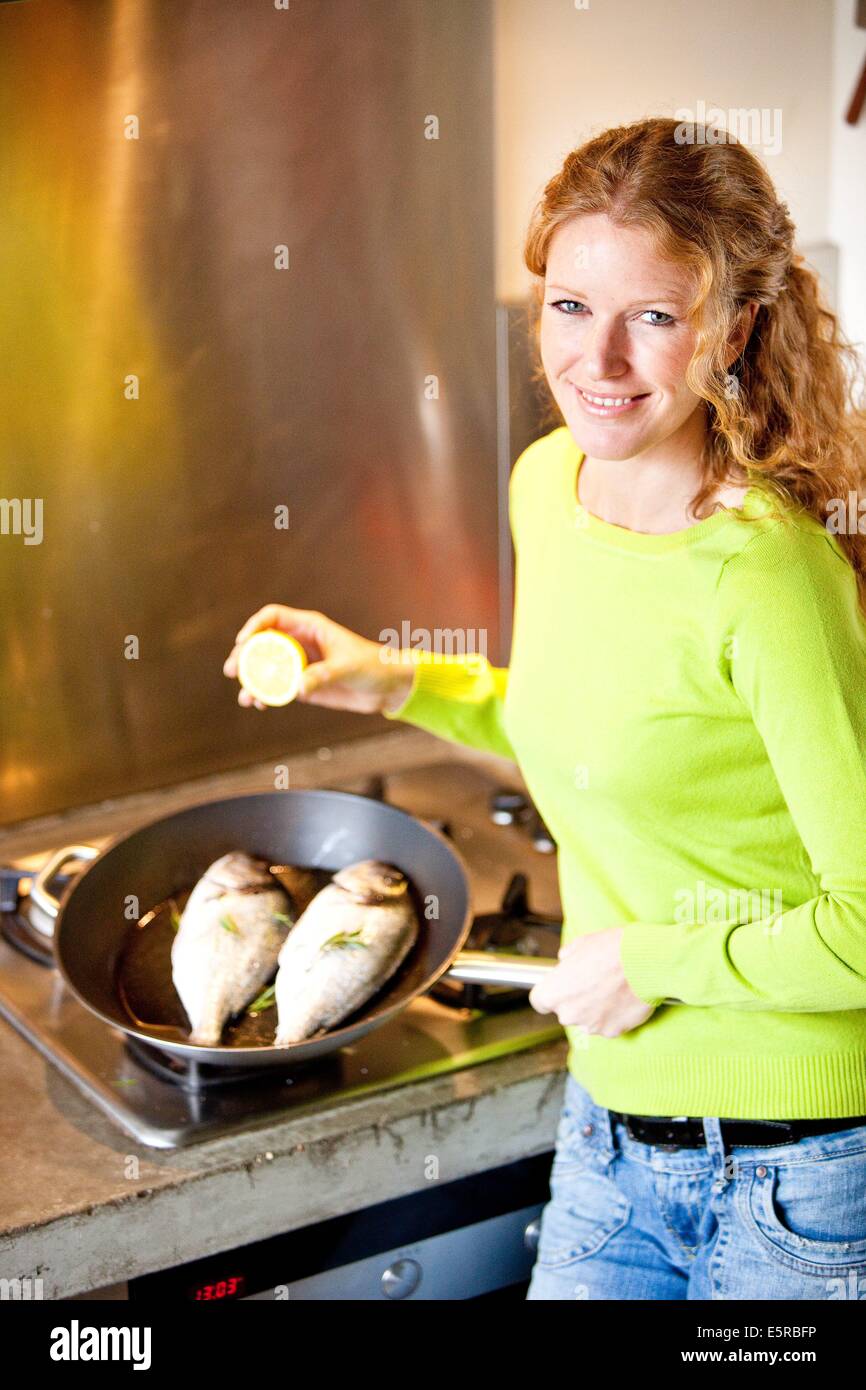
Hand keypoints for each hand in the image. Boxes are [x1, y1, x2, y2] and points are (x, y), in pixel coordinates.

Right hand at [223, 605, 416, 713]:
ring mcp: (299, 664)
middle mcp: (300, 642)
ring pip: (265, 668)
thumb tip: (298, 687)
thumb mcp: (348, 668)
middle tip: (232, 671)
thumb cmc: (373, 666)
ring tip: (245, 698)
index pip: (272, 617)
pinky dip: (265, 695)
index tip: (242, 642)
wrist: (388, 687)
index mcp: (309, 626)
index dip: (254, 626)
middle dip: (243, 656)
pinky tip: (259, 705)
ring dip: (251, 681)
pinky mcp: (302, 684)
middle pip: (261, 643)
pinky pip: (276, 687)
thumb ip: (323, 675)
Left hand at [528, 927, 654, 1037]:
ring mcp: (591, 1026)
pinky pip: (608, 1025)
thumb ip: (568, 955)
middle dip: (576, 999)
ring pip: (587, 1019)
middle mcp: (568, 1014)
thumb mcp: (582, 943)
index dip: (548, 993)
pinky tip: (623, 998)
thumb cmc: (612, 949)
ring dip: (595, 1009)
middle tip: (594, 982)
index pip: (539, 1001)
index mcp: (554, 991)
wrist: (645, 962)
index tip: (558, 987)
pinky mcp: (612, 1032)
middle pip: (565, 1011)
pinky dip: (614, 1016)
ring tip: (612, 988)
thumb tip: (565, 959)